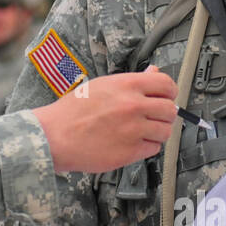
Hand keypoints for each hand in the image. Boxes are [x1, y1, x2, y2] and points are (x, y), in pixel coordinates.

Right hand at [34, 67, 177, 173]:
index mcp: (127, 85)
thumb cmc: (73, 111)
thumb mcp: (102, 86)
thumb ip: (132, 81)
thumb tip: (154, 73)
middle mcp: (133, 106)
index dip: (169, 92)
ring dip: (157, 132)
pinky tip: (131, 142)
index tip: (166, 98)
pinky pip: (153, 149)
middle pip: (170, 110)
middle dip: (164, 115)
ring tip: (140, 132)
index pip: (166, 85)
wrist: (55, 135)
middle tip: (153, 118)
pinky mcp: (130, 151)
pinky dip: (146, 147)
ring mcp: (133, 130)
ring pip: (165, 131)